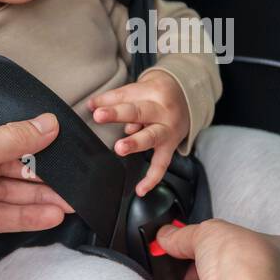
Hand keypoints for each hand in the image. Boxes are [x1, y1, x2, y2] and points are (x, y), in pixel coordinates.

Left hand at [0, 108, 73, 279]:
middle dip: (40, 173)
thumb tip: (47, 123)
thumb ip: (12, 139)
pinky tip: (48, 216)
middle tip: (75, 182)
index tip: (63, 148)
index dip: (31, 141)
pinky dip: (22, 215)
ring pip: (3, 191)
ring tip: (71, 203)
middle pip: (4, 162)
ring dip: (37, 197)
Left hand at [88, 70, 189, 196]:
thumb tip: (92, 105)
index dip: (106, 101)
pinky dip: (152, 178)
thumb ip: (116, 98)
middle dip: (118, 113)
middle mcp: (161, 111)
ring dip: (135, 142)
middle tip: (100, 115)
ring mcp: (167, 130)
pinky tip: (140, 189)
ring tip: (120, 147)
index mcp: (152, 92)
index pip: (126, 95)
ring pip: (151, 136)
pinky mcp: (170, 147)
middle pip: (138, 111)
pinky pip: (162, 164)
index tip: (91, 106)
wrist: (187, 98)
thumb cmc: (157, 95)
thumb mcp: (140, 89)